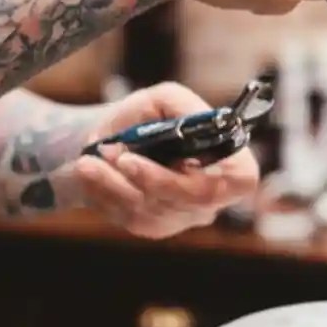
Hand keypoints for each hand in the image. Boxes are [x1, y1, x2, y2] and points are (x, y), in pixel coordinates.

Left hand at [75, 83, 259, 238]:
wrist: (116, 139)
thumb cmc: (150, 116)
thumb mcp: (167, 98)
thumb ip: (184, 107)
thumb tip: (186, 128)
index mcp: (235, 163)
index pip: (238, 183)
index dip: (203, 177)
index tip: (175, 160)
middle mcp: (216, 197)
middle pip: (191, 201)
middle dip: (149, 178)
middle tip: (110, 152)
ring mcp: (184, 217)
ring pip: (153, 210)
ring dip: (114, 183)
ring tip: (88, 158)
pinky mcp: (154, 227)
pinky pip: (129, 217)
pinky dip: (104, 193)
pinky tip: (88, 173)